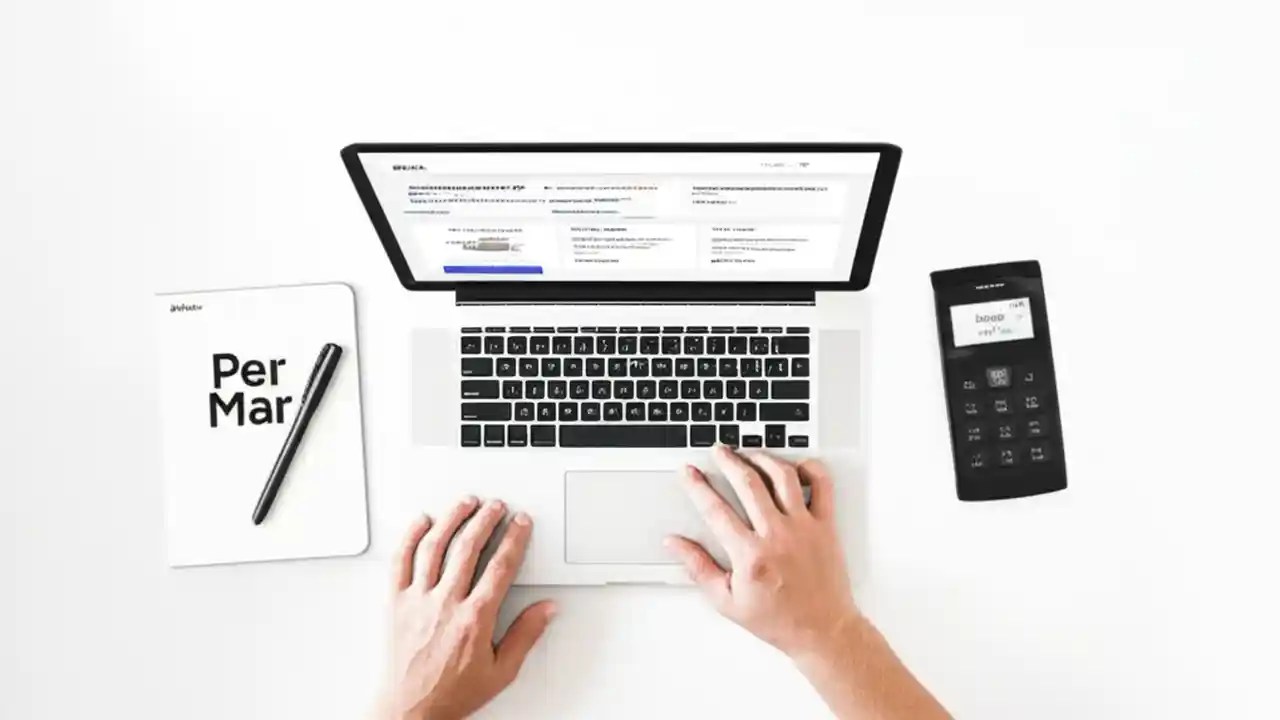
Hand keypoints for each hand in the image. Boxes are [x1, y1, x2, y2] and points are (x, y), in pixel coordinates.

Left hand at [377, 498, 555, 719]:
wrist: (411, 710)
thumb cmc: (453, 693)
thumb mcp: (502, 671)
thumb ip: (526, 635)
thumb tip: (547, 609)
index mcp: (474, 619)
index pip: (500, 566)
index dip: (514, 539)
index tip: (521, 523)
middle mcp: (445, 604)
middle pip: (468, 547)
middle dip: (485, 520)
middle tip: (496, 506)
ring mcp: (418, 600)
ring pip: (435, 546)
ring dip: (452, 518)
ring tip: (465, 503)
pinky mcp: (396, 603)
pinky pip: (400, 561)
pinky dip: (410, 537)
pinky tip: (422, 522)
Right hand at [669, 448, 950, 718]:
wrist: (822, 631)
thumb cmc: (777, 619)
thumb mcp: (726, 601)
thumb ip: (698, 567)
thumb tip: (675, 544)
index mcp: (750, 556)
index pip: (715, 509)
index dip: (696, 485)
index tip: (688, 472)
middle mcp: (777, 536)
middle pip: (747, 482)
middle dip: (727, 460)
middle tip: (718, 451)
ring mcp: (804, 527)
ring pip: (782, 476)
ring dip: (761, 458)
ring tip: (748, 453)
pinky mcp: (826, 525)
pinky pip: (821, 485)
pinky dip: (809, 468)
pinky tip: (794, 466)